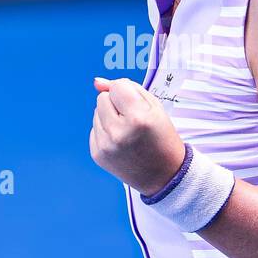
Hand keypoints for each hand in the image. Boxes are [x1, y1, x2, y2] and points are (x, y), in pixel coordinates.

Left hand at [89, 77, 186, 196]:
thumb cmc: (162, 138)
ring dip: (109, 117)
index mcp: (138, 119)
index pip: (117, 86)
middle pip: (102, 98)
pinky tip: (120, 142)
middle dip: (116, 103)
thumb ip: (127, 88)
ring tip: (128, 131)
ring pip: (96, 112)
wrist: (164, 175)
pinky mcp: (97, 154)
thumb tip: (97, 82)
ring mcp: (105, 146)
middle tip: (133, 119)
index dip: (128, 92)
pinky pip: (94, 128)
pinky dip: (105, 131)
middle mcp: (118, 133)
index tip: (138, 105)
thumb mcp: (155, 107)